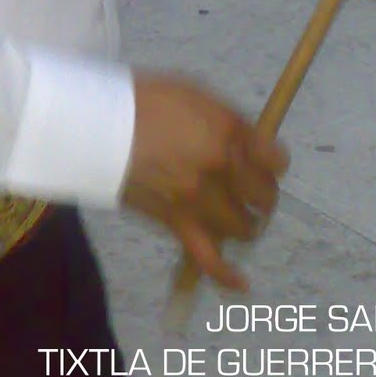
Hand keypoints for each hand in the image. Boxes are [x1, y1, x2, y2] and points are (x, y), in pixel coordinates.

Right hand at [122, 73, 288, 289]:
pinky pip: (208, 259)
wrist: (99, 125)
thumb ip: (227, 119)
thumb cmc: (145, 100)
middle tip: (247, 189)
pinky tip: (242, 284)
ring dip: (244, 223)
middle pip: (265, 196)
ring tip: (234, 217)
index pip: (276, 160)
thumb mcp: (194, 92)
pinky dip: (227, 276)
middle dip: (261, 194)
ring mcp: (201, 199)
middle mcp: (222, 168)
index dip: (273, 162)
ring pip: (244, 227)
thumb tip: (248, 140)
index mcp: (229, 133)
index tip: (266, 161)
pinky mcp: (177, 224)